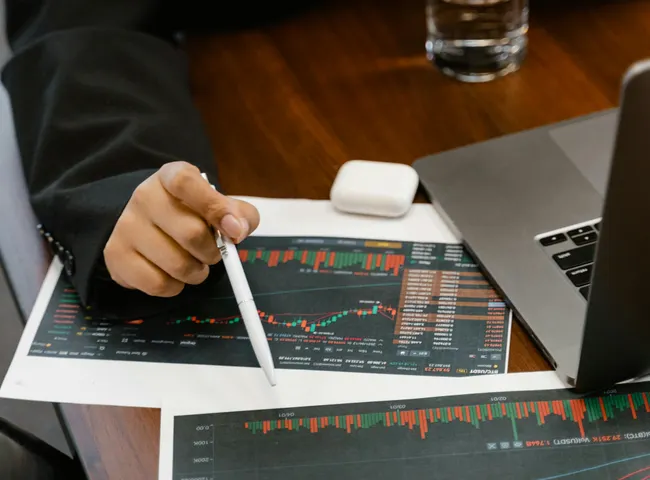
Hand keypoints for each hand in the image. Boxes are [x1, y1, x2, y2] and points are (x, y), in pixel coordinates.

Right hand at [103, 161, 259, 296]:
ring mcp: (126, 226)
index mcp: (171, 176)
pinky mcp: (116, 256)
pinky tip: (173, 274)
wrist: (147, 226)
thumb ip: (239, 214)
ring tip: (194, 264)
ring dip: (196, 273)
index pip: (186, 183)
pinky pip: (158, 284)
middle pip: (191, 233)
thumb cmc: (190, 214)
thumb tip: (237, 230)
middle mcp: (144, 196)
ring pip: (177, 265)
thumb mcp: (219, 205)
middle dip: (212, 252)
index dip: (214, 208)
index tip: (234, 231)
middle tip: (213, 254)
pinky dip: (175, 287)